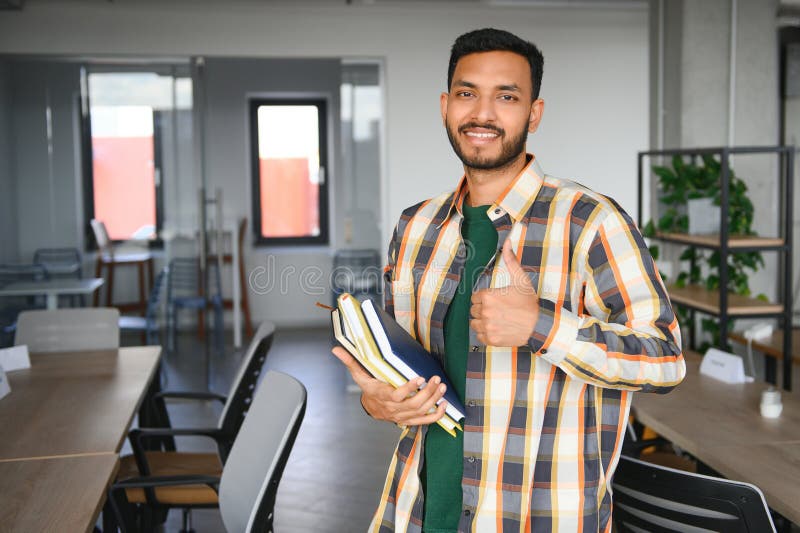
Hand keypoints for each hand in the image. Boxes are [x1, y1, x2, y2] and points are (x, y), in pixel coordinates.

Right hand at [331, 346, 447, 426]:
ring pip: (421, 410)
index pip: (396, 395)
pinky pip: (425, 420)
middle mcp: (393, 408)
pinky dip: (436, 415)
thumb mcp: (359, 375)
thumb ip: (350, 362)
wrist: (372, 409)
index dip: (408, 388)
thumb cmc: (369, 389)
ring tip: (442, 386)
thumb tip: (336, 349)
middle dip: (427, 392)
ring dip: (434, 399)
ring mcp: (403, 415)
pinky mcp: (410, 419)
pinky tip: (444, 406)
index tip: (419, 377)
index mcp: (382, 396)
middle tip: (436, 379)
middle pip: (413, 403)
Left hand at [470, 238, 538, 346]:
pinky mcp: (491, 340)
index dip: (484, 298)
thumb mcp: (520, 279)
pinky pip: (479, 336)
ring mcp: (487, 327)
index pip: (475, 297)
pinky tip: (497, 329)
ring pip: (474, 324)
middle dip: (483, 310)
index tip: (496, 300)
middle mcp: (485, 311)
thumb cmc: (529, 302)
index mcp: (488, 296)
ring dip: (482, 322)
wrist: (539, 325)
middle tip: (498, 310)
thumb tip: (507, 242)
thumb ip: (511, 260)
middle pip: (473, 310)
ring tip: (497, 320)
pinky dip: (486, 334)